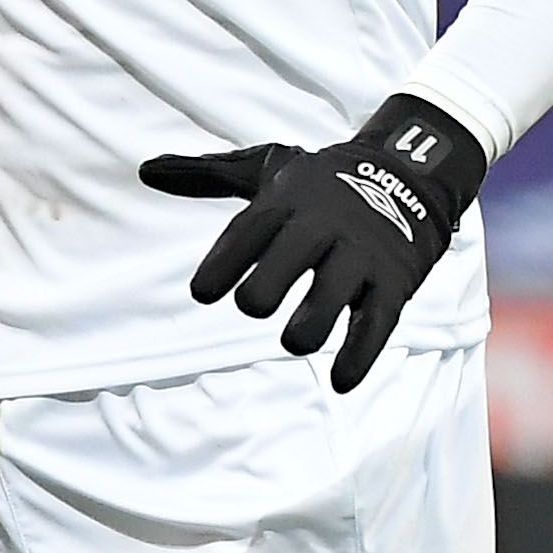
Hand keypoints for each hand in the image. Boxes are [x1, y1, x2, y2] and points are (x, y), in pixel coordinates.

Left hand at [142, 93, 485, 393]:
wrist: (406, 173)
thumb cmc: (317, 181)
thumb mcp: (265, 169)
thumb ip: (206, 175)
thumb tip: (146, 170)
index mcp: (287, 200)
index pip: (252, 228)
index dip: (225, 260)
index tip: (201, 294)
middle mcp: (324, 224)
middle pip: (295, 254)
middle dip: (271, 284)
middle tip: (251, 306)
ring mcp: (361, 254)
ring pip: (338, 290)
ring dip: (314, 321)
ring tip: (293, 341)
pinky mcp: (394, 282)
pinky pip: (379, 322)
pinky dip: (361, 354)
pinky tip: (340, 382)